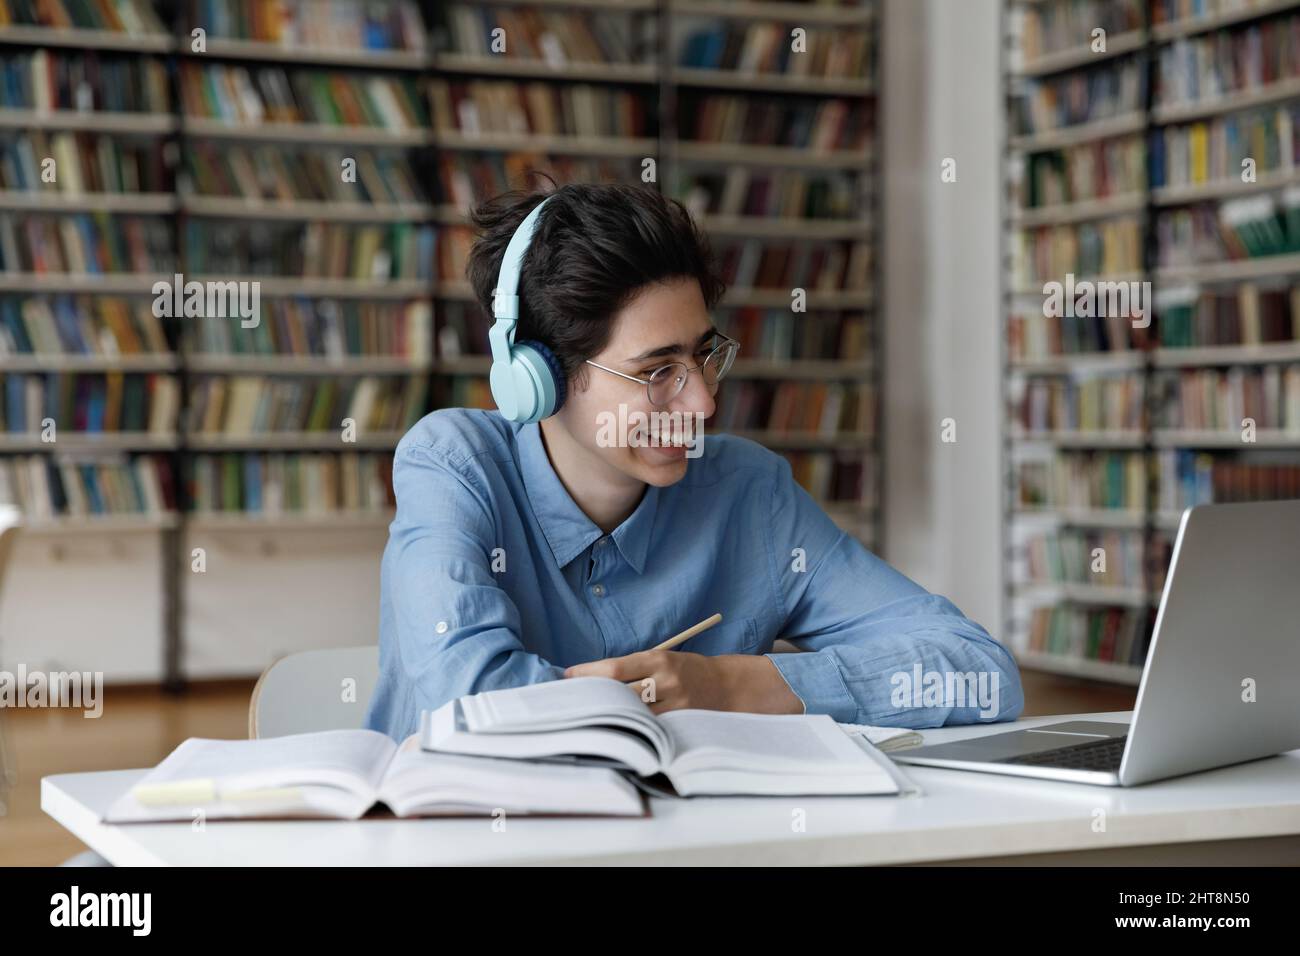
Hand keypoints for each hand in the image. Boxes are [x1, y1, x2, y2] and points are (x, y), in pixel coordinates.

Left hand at [563, 651, 803, 715]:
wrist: (729, 687)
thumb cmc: (688, 670)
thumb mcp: (664, 658)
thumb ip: (634, 668)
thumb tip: (591, 677)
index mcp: (660, 660)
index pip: (614, 669)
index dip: (587, 673)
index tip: (567, 675)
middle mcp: (666, 683)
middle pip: (617, 694)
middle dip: (591, 696)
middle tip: (570, 698)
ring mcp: (674, 708)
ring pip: (630, 716)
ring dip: (606, 715)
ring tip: (587, 714)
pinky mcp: (678, 726)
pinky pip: (646, 730)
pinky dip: (628, 729)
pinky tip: (613, 730)